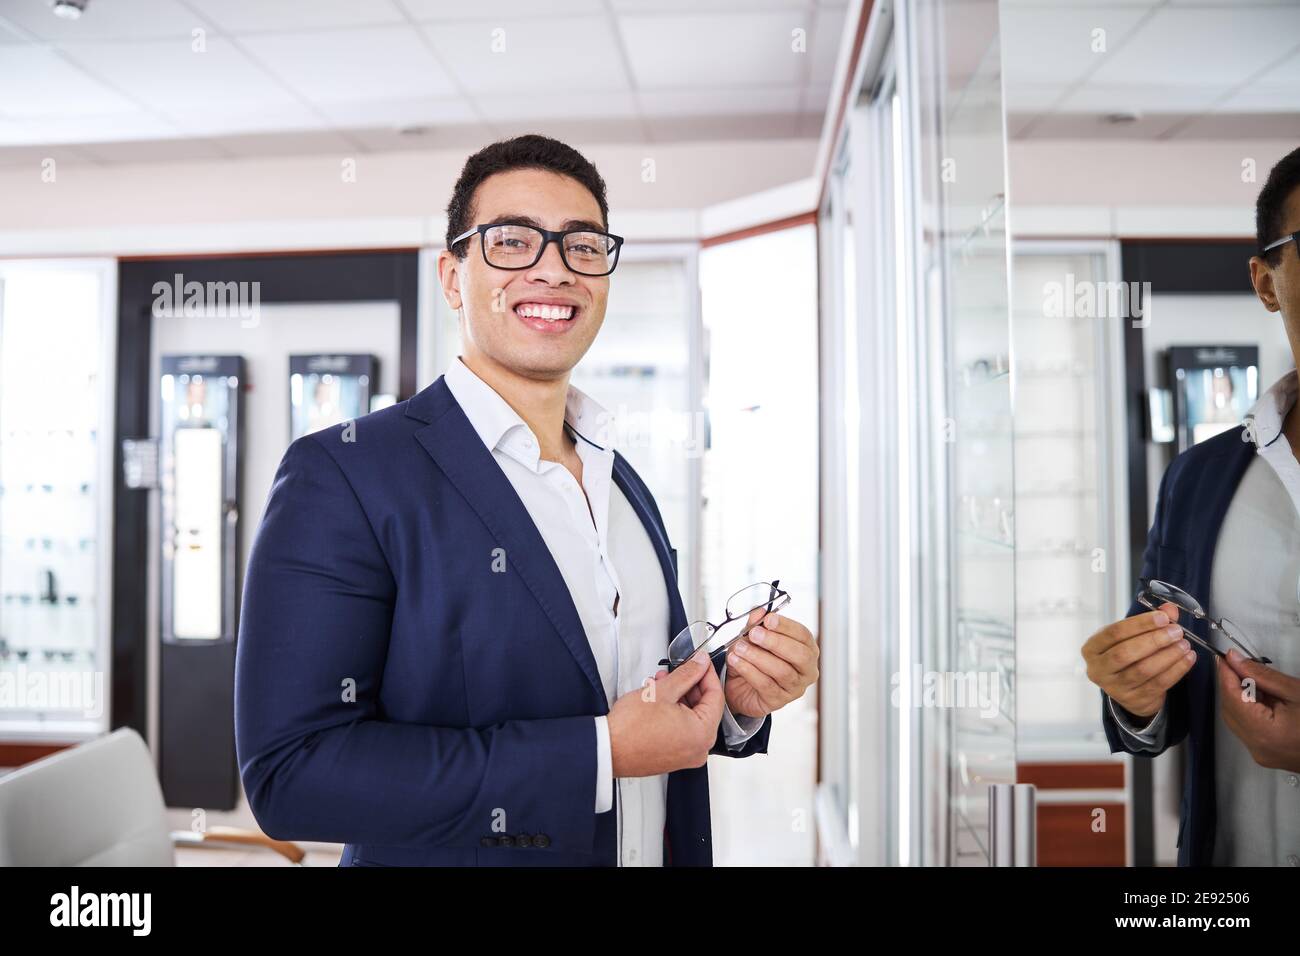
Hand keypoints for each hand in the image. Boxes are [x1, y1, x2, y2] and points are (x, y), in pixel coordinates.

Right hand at [607, 651, 722, 777]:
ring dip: (678, 697)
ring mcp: (686, 755)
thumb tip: (700, 663)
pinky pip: (681, 729)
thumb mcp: (663, 691)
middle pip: (704, 707)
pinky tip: (658, 699)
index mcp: (702, 733)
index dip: (707, 674)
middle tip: (677, 670)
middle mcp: (699, 748)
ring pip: (690, 717)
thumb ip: (687, 674)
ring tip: (660, 683)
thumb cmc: (631, 729)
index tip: (701, 662)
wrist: (608, 750)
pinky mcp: (673, 757)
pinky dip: (673, 712)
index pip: (716, 696)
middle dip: (688, 685)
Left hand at [723, 609, 817, 718]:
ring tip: (740, 647)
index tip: (768, 619)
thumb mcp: (752, 639)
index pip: (803, 635)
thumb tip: (759, 612)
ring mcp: (795, 687)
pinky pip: (766, 685)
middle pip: (799, 655)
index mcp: (806, 648)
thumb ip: (756, 625)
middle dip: (775, 642)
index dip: (786, 626)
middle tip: (754, 633)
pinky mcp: (780, 701)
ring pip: (782, 671)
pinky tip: (736, 661)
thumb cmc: (754, 659)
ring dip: (758, 657)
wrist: (739, 687)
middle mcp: (806, 669)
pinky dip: (749, 671)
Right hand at [1082, 604, 1195, 719]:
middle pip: (1125, 653)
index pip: (1114, 632)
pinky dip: (1176, 670)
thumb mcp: (1130, 636)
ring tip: (1184, 644)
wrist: (1128, 689)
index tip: (1163, 617)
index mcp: (1092, 649)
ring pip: (1143, 670)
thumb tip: (1169, 610)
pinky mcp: (1134, 700)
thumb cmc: (1127, 655)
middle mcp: (1098, 669)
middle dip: (1154, 640)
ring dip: (1168, 655)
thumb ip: (1148, 621)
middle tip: (1176, 631)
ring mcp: (1115, 688)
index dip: (1140, 624)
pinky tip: (1187, 658)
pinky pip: (1158, 684)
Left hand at [1217, 649, 1299, 772]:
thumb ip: (1262, 675)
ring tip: (1254, 680)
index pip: (1232, 698)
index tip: (1224, 656)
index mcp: (1265, 733)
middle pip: (1230, 709)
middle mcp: (1257, 748)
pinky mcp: (1265, 755)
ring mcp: (1261, 754)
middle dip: (1231, 685)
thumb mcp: (1294, 691)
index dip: (1225, 675)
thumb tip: (1235, 659)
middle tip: (1239, 664)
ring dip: (1239, 697)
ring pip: (1236, 720)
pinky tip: (1261, 698)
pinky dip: (1248, 711)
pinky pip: (1247, 728)